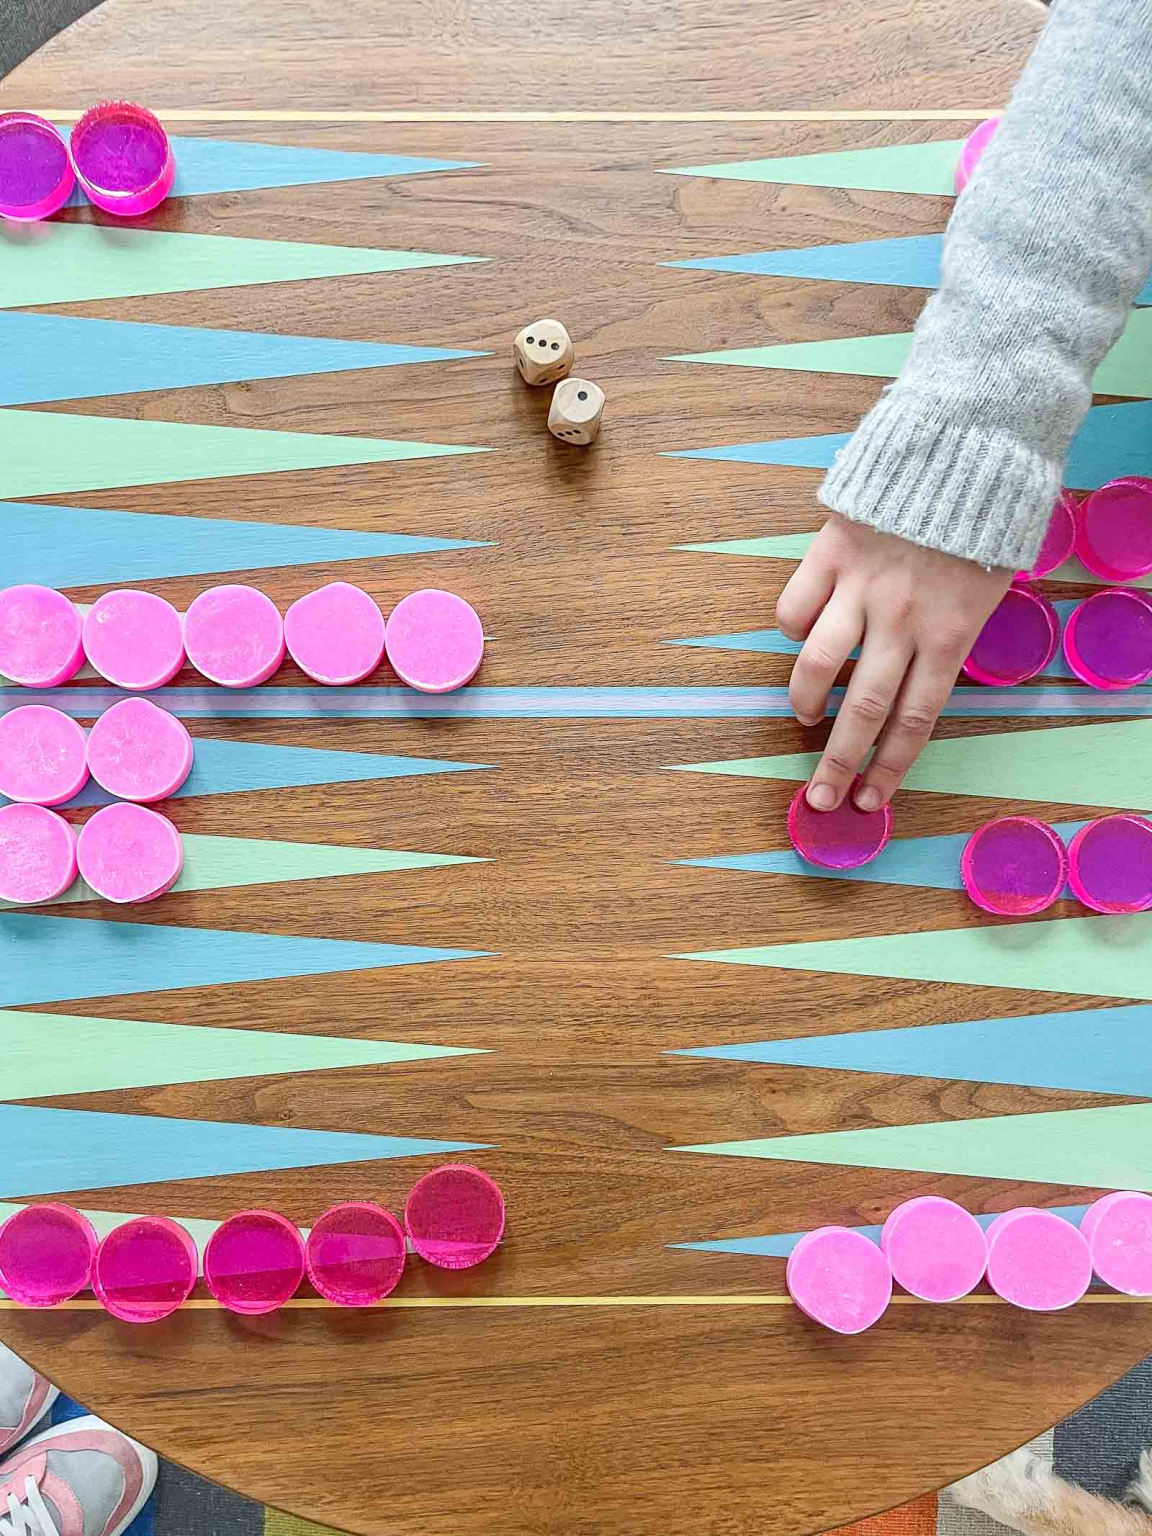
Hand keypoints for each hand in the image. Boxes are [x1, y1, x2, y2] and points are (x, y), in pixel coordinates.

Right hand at [775, 514, 1011, 810]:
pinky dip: (792, 627)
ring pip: (817, 663)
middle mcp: (902, 620)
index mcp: (949, 634)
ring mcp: (862, 587)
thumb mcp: (988, 590)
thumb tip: (915, 684)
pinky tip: (799, 634)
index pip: (914, 720)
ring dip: (806, 699)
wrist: (967, 447)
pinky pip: (795, 606)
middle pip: (863, 709)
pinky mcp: (831, 552)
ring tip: (805, 715)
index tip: (871, 799)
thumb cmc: (983, 521)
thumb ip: (951, 638)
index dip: (889, 767)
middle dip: (838, 762)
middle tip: (820, 797)